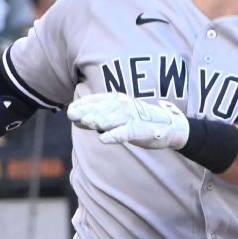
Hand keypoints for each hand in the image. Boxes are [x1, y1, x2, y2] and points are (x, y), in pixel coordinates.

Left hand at [67, 92, 188, 148]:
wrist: (167, 125)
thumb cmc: (138, 120)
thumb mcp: (117, 115)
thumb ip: (98, 117)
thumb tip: (76, 119)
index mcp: (117, 100)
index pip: (97, 100)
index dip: (83, 105)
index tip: (70, 110)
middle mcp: (123, 106)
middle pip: (101, 109)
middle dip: (86, 112)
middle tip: (71, 114)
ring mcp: (131, 118)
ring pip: (111, 119)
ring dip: (98, 120)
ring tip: (86, 122)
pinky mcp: (138, 131)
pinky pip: (124, 133)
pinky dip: (114, 136)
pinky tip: (104, 139)